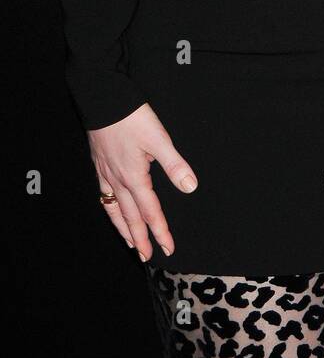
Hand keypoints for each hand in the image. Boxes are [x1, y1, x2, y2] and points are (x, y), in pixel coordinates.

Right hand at [88, 102, 196, 260]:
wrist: (103, 101)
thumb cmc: (131, 118)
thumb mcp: (159, 139)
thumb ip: (174, 165)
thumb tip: (190, 187)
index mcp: (135, 177)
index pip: (150, 211)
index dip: (160, 231)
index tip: (168, 248)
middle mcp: (118, 180)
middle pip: (130, 216)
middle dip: (140, 238)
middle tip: (147, 256)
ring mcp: (106, 173)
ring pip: (114, 209)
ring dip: (123, 228)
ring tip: (130, 243)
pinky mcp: (100, 165)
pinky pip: (103, 195)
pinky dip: (109, 209)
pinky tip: (111, 209)